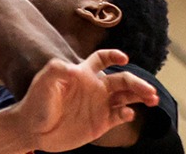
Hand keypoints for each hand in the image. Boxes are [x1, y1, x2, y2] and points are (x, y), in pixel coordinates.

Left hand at [14, 51, 156, 151]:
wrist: (33, 129)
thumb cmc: (36, 102)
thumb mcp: (43, 82)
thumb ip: (56, 70)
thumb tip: (74, 68)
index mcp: (83, 73)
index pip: (102, 59)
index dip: (114, 55)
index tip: (124, 58)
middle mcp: (95, 87)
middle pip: (122, 80)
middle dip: (138, 82)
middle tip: (150, 90)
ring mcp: (100, 105)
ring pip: (127, 97)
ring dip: (141, 96)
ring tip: (152, 99)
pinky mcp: (101, 123)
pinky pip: (120, 116)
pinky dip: (127, 113)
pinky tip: (128, 113)